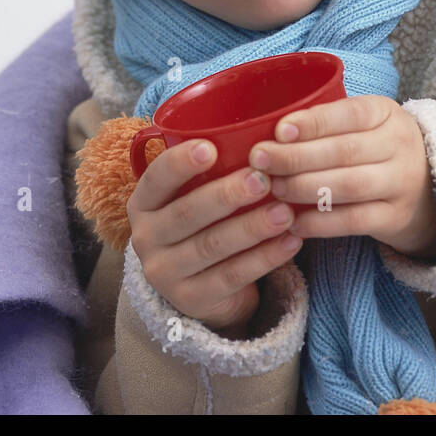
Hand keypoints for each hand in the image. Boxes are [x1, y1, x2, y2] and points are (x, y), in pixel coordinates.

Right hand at [126, 138, 302, 336]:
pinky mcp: (191, 301)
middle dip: (226, 195)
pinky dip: (265, 258)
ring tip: (285, 212)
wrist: (199, 287)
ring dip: (252, 227)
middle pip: (187, 214)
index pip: (155, 179)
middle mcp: (145, 238)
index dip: (179, 164)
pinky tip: (292, 241)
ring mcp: (165, 273)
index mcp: (144, 204)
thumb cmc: (202, 224)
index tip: (209, 148)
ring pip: (212, 246)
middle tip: (263, 179)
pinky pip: (232, 277)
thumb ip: (212, 173)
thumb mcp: (193, 197)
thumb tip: (262, 135)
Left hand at [248, 96, 435, 259]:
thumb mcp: (367, 125)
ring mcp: (401, 184)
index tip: (279, 130)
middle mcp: (399, 145)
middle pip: (344, 151)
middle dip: (296, 156)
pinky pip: (353, 221)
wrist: (429, 189)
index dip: (314, 122)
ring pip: (348, 186)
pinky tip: (294, 222)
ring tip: (274, 189)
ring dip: (304, 188)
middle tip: (260, 161)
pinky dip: (320, 222)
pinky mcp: (396, 218)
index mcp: (387, 113)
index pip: (350, 113)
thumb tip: (270, 134)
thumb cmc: (378, 149)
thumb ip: (329, 125)